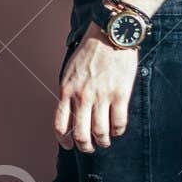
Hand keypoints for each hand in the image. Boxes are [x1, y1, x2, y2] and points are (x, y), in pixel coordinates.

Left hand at [55, 22, 137, 150]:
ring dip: (104, 141)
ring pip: (101, 132)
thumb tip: (72, 113)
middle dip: (86, 147)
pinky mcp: (120, 94)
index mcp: (66, 90)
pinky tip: (118, 129)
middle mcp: (82, 96)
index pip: (60, 124)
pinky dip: (118, 131)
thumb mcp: (70, 70)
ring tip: (106, 141)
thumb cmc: (90, 50)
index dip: (64, 141)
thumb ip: (69, 91)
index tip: (69, 146)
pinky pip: (119, 122)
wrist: (110, 33)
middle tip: (91, 148)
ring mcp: (102, 96)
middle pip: (81, 134)